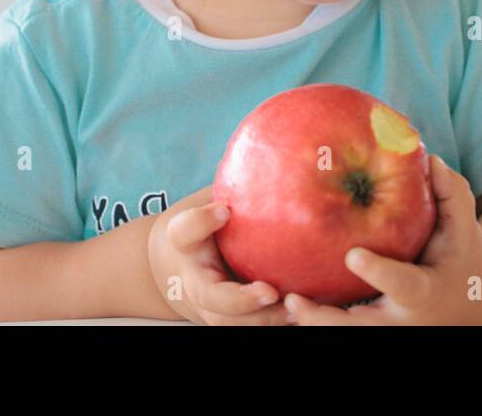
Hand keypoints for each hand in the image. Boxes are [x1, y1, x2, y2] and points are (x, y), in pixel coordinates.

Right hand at [146, 184, 293, 324]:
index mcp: (184, 242)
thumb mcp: (206, 203)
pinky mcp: (227, 321)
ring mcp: (209, 308)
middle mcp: (193, 281)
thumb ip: (232, 188)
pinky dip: (274, 324)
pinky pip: (248, 328)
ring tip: (296, 310)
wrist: (177, 270)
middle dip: (240, 299)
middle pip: (210, 297)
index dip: (201, 221)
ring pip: (231, 323)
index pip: (185, 230)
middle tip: (270, 291)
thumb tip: (278, 154)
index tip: (222, 210)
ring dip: (264, 320)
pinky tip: (304, 314)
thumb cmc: (201, 229)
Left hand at [283, 155, 481, 324]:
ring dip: (313, 325)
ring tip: (282, 305)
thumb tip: (431, 159)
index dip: (379, 272)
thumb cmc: (460, 256)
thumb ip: (452, 194)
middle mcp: (403, 320)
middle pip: (361, 328)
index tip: (353, 255)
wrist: (471, 305)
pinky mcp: (371, 333)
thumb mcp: (464, 227)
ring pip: (346, 336)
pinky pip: (341, 331)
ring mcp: (386, 332)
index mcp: (425, 291)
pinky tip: (286, 305)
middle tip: (294, 300)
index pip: (403, 284)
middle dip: (326, 319)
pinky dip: (316, 323)